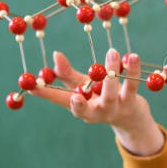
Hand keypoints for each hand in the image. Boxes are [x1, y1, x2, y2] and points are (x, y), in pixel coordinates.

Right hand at [30, 49, 163, 155]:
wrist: (130, 116)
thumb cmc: (99, 97)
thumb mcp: (82, 86)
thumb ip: (68, 74)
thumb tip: (55, 54)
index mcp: (81, 110)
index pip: (61, 102)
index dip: (47, 95)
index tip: (34, 88)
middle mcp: (96, 112)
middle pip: (87, 106)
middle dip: (81, 95)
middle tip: (74, 85)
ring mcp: (114, 107)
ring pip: (111, 93)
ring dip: (110, 73)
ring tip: (111, 52)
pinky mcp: (132, 101)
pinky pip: (132, 85)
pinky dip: (132, 70)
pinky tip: (131, 56)